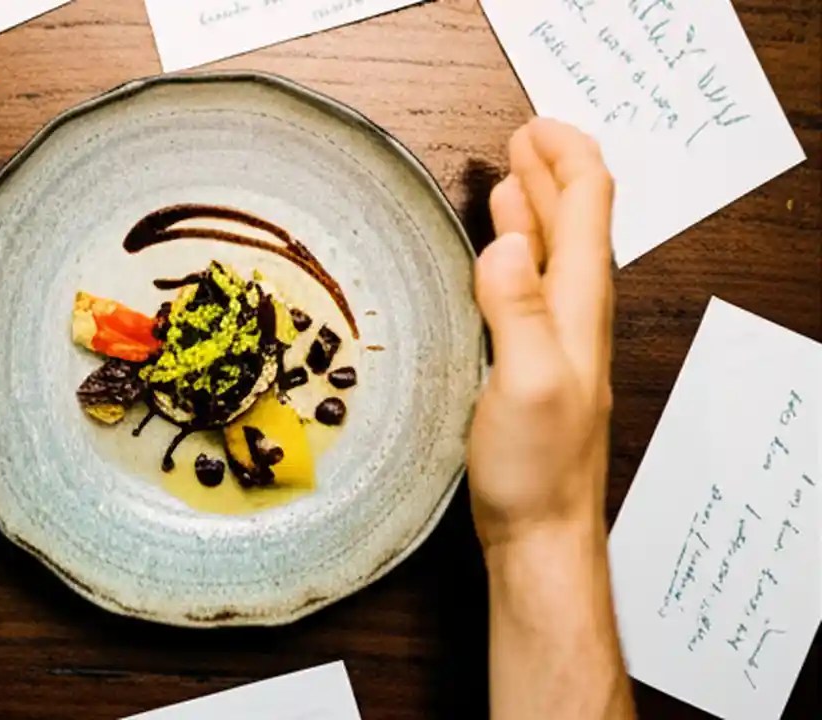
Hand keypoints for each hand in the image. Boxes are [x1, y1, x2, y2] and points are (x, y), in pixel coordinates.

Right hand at [468, 118, 615, 552]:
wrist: (540, 532)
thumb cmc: (536, 468)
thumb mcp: (526, 380)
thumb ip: (517, 308)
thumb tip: (507, 240)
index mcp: (575, 306)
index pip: (586, 208)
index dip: (565, 159)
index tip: (532, 128)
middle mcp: (571, 315)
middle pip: (573, 223)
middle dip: (550, 171)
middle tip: (519, 138)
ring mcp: (553, 339)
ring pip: (551, 253)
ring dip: (535, 207)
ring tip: (510, 178)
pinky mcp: (529, 362)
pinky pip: (528, 286)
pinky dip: (515, 252)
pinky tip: (497, 255)